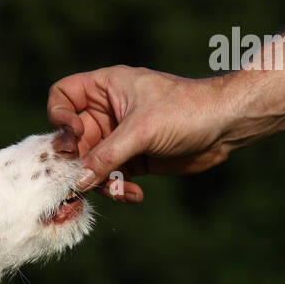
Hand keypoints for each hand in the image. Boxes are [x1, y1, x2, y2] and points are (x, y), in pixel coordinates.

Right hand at [48, 66, 234, 201]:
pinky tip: (135, 195)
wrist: (224, 127)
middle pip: (73, 141)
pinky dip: (119, 190)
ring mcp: (119, 138)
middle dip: (80, 164)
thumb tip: (78, 182)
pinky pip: (112, 179)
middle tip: (87, 181)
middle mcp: (108, 112)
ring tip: (121, 191)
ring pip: (91, 166)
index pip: (63, 96)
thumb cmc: (186, 111)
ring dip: (102, 184)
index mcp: (105, 88)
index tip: (75, 138)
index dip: (60, 117)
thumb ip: (106, 156)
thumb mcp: (141, 130)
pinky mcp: (133, 160)